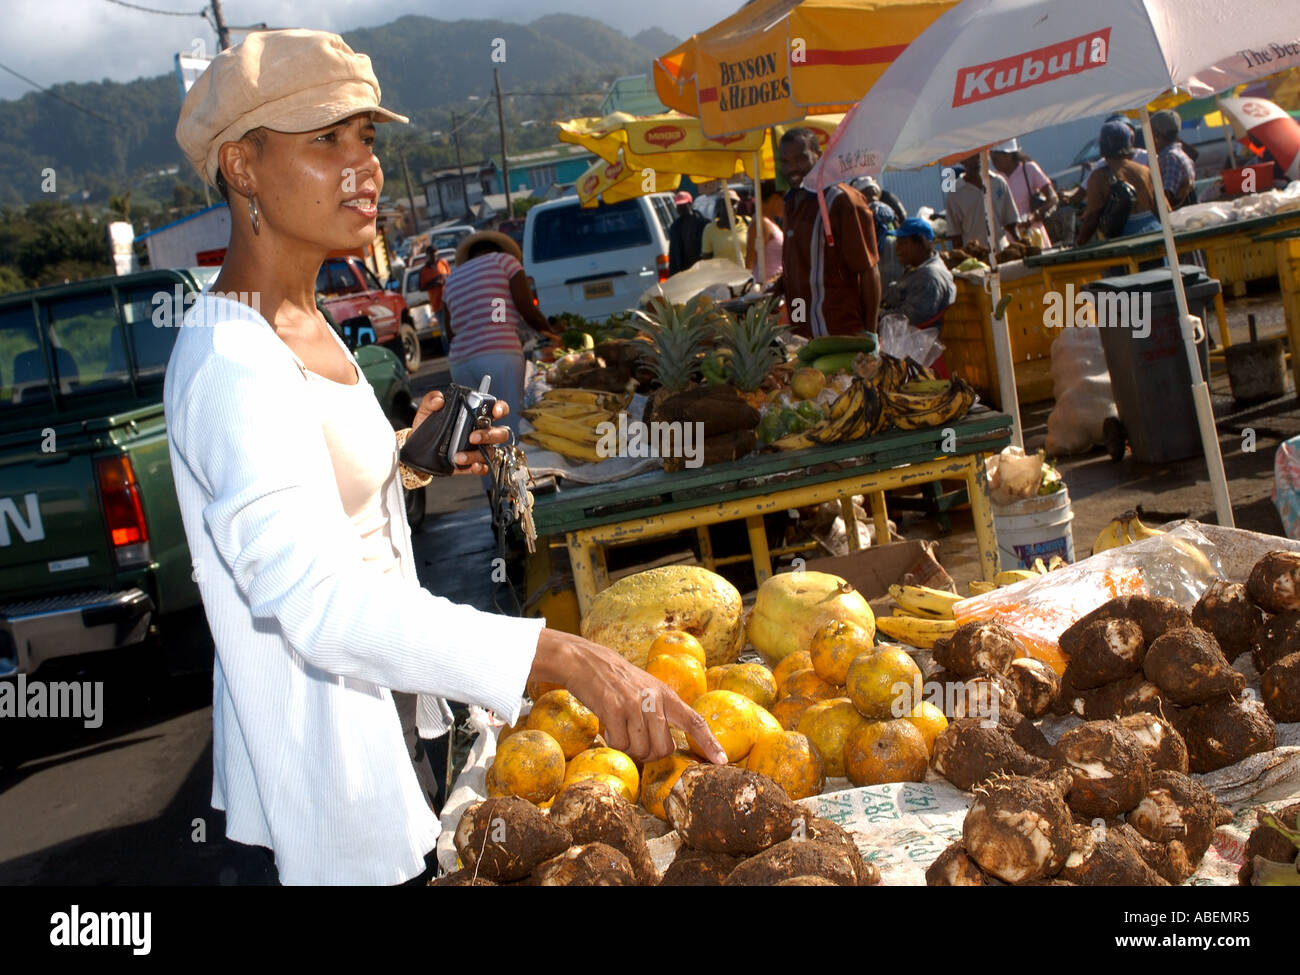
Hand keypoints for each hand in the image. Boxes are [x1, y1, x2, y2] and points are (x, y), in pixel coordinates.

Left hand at [411, 392, 512, 475]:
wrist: (418, 450)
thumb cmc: (427, 427)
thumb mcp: (426, 410)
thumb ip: (431, 400)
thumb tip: (439, 400)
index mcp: (476, 415)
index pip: (497, 409)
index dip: (501, 409)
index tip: (495, 411)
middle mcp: (482, 432)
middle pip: (501, 433)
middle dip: (489, 435)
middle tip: (472, 437)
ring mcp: (479, 449)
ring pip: (492, 452)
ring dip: (477, 454)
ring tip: (459, 455)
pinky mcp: (473, 463)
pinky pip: (485, 467)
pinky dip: (480, 467)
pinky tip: (471, 465)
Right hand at [529, 628, 727, 764]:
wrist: (586, 661)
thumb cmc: (617, 680)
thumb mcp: (647, 688)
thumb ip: (660, 711)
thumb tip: (668, 745)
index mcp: (666, 694)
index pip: (695, 721)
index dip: (710, 743)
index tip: (722, 761)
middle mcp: (654, 699)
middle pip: (664, 748)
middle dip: (651, 755)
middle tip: (637, 745)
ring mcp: (633, 704)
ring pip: (641, 749)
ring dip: (630, 749)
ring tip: (620, 732)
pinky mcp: (613, 709)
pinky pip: (620, 744)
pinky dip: (613, 743)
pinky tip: (608, 728)